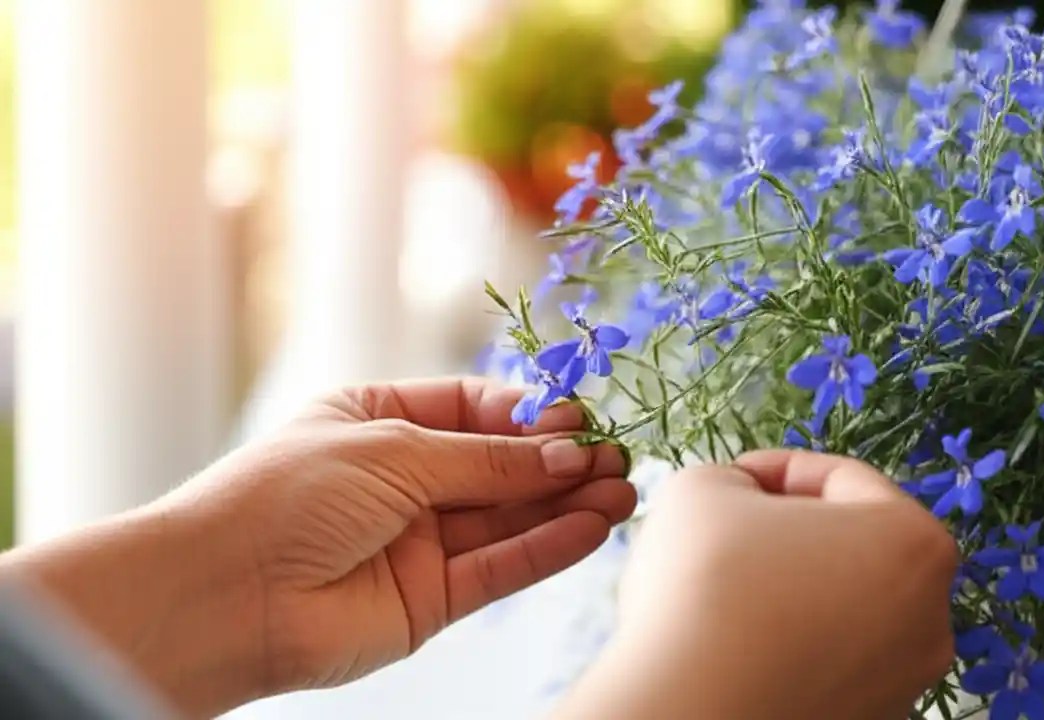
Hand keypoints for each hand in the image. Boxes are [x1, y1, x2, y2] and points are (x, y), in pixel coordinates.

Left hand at [1, 378, 635, 716]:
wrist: (222, 595)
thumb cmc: (284, 497)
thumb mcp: (394, 450)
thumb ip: (486, 459)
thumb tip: (564, 451)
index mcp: (379, 421)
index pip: (474, 408)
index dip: (529, 411)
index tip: (580, 413)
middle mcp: (403, 480)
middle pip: (500, 465)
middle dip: (560, 459)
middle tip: (619, 454)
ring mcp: (418, 541)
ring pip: (510, 518)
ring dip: (568, 504)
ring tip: (625, 489)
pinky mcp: (430, 600)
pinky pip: (501, 568)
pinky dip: (549, 548)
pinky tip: (593, 528)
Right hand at [556, 450, 956, 719]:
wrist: (687, 710)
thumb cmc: (707, 583)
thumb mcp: (704, 488)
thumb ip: (735, 478)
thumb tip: (742, 502)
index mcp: (914, 540)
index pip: (841, 478)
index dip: (776, 468)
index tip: (729, 479)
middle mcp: (931, 614)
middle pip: (852, 544)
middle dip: (790, 530)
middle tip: (728, 531)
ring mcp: (906, 679)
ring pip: (842, 605)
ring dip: (792, 586)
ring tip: (727, 590)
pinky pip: (829, 659)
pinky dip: (791, 641)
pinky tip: (736, 643)